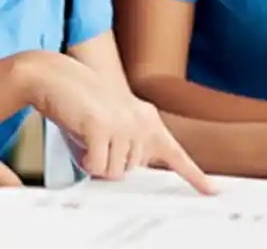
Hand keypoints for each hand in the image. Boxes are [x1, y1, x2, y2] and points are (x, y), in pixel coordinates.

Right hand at [19, 52, 212, 193]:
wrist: (54, 75)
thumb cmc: (79, 101)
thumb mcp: (113, 121)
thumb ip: (129, 143)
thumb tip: (124, 170)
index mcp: (147, 118)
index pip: (175, 153)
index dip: (194, 175)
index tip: (211, 190)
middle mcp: (140, 120)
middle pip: (130, 169)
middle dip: (109, 160)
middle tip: (95, 137)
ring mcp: (123, 124)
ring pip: (114, 172)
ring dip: (96, 161)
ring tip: (87, 135)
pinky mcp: (103, 127)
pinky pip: (98, 167)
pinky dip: (86, 161)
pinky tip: (81, 139)